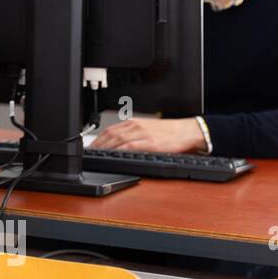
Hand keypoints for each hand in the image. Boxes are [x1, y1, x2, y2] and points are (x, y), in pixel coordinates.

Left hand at [90, 117, 205, 153]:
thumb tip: (116, 143)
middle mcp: (136, 126)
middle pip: (111, 135)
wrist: (187, 131)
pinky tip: (114, 154)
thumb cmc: (168, 132)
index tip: (90, 146)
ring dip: (105, 148)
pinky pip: (132, 146)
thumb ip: (132, 134)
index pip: (110, 130)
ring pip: (119, 140)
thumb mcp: (146, 128)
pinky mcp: (151, 143)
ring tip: (97, 155)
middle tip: (89, 153)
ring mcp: (143, 134)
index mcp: (134, 123)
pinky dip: (121, 150)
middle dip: (98, 145)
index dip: (97, 139)